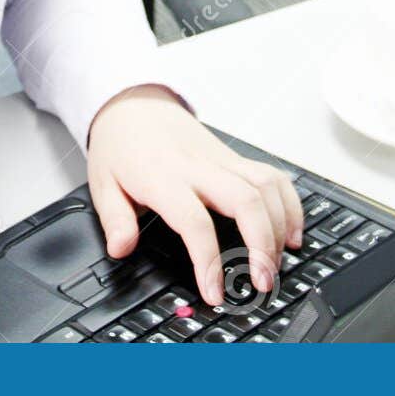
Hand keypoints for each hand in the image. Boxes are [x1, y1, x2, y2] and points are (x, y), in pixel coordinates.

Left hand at [85, 84, 303, 306]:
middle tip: (262, 281)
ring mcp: (222, 160)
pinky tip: (291, 233)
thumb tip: (121, 249)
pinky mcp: (234, 157)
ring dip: (279, 228)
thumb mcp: (103, 183)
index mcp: (164, 178)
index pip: (195, 222)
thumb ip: (114, 220)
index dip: (209, 261)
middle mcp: (199, 168)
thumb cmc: (120, 144)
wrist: (133, 104)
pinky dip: (290, 204)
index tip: (215, 292)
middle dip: (262, 244)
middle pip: (246, 201)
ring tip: (275, 264)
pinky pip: (272, 177)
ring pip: (266, 187)